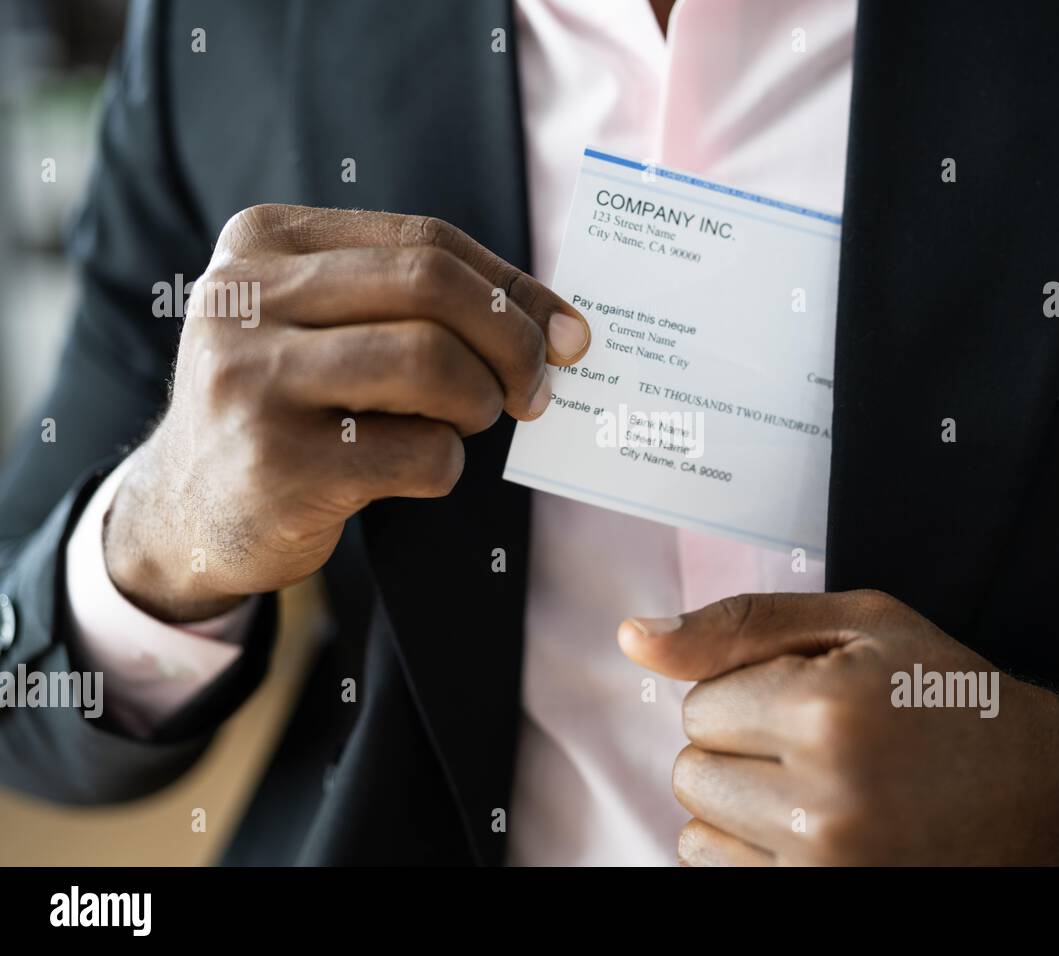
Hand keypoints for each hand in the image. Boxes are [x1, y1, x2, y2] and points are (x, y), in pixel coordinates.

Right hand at [106, 204, 588, 620]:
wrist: (189, 506)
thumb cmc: (290, 403)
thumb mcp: (328, 325)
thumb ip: (424, 305)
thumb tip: (564, 329)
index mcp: (264, 242)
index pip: (425, 241)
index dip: (514, 288)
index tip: (568, 334)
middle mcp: (246, 298)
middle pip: (431, 287)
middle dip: (512, 341)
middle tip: (534, 389)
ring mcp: (253, 381)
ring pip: (430, 363)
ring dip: (479, 403)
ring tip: (464, 424)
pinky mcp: (277, 464)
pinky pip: (420, 453)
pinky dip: (445, 464)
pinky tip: (413, 469)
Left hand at [619, 591, 1058, 864]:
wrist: (1051, 800)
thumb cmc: (956, 702)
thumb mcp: (863, 626)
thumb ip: (740, 626)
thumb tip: (635, 638)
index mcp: (825, 710)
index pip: (697, 704)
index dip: (750, 692)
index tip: (811, 698)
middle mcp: (819, 798)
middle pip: (690, 769)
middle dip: (738, 747)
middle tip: (817, 741)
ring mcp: (823, 866)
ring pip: (698, 827)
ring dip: (740, 803)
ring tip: (820, 786)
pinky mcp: (824, 902)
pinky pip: (723, 874)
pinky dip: (753, 849)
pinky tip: (817, 826)